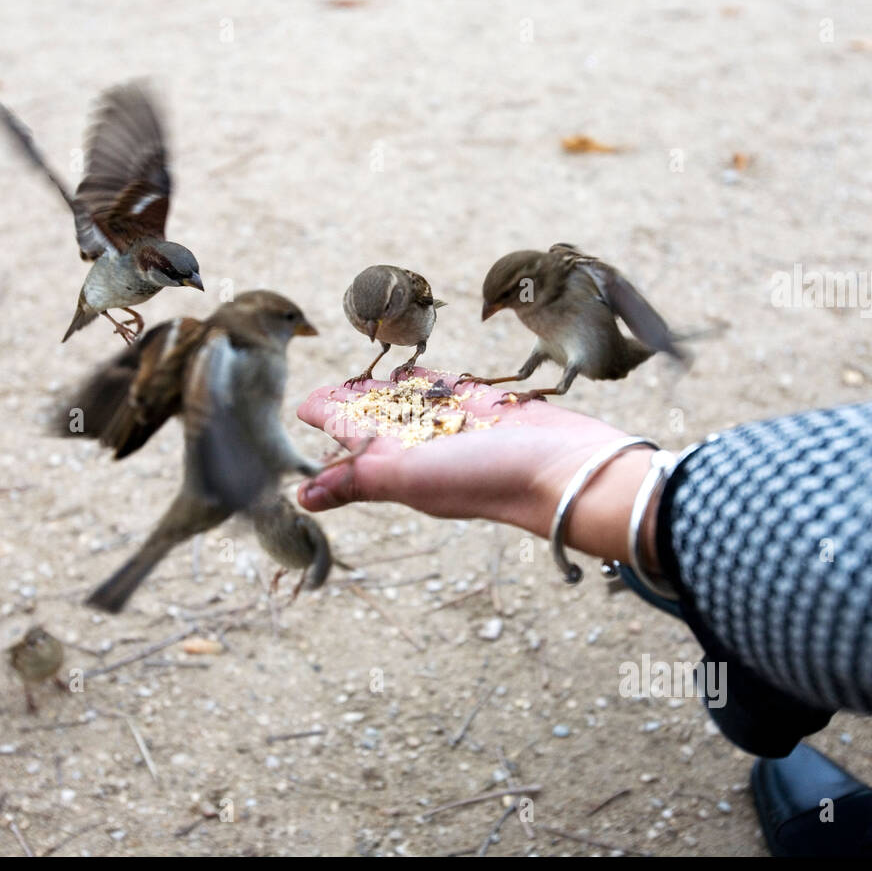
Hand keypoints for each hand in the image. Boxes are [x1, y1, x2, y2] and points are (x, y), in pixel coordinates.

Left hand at [295, 369, 655, 563]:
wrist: (569, 468)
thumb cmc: (488, 476)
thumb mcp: (410, 477)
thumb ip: (357, 480)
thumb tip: (302, 498)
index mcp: (397, 464)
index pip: (349, 437)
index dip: (326, 418)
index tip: (301, 403)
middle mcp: (424, 447)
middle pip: (377, 419)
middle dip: (352, 403)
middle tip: (327, 388)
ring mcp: (458, 425)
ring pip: (412, 403)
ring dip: (386, 391)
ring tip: (362, 378)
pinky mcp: (489, 406)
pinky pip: (451, 390)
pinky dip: (430, 381)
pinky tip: (416, 372)